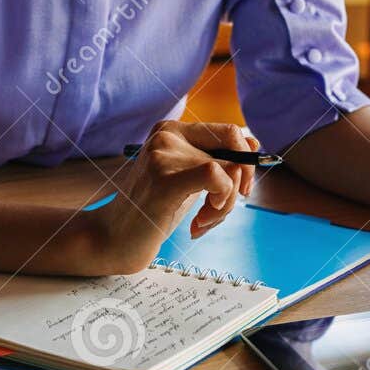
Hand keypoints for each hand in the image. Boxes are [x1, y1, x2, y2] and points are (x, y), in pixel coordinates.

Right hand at [83, 120, 256, 274]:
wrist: (114, 239)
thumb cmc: (153, 210)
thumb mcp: (187, 179)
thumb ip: (215, 160)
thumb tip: (254, 142)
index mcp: (172, 129)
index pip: (229, 132)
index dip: (246, 161)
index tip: (241, 189)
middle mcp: (167, 135)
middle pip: (234, 150)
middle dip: (239, 185)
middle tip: (220, 210)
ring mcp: (163, 155)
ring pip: (228, 171)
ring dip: (224, 206)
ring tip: (202, 222)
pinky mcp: (164, 180)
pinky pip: (215, 178)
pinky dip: (219, 204)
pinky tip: (198, 223)